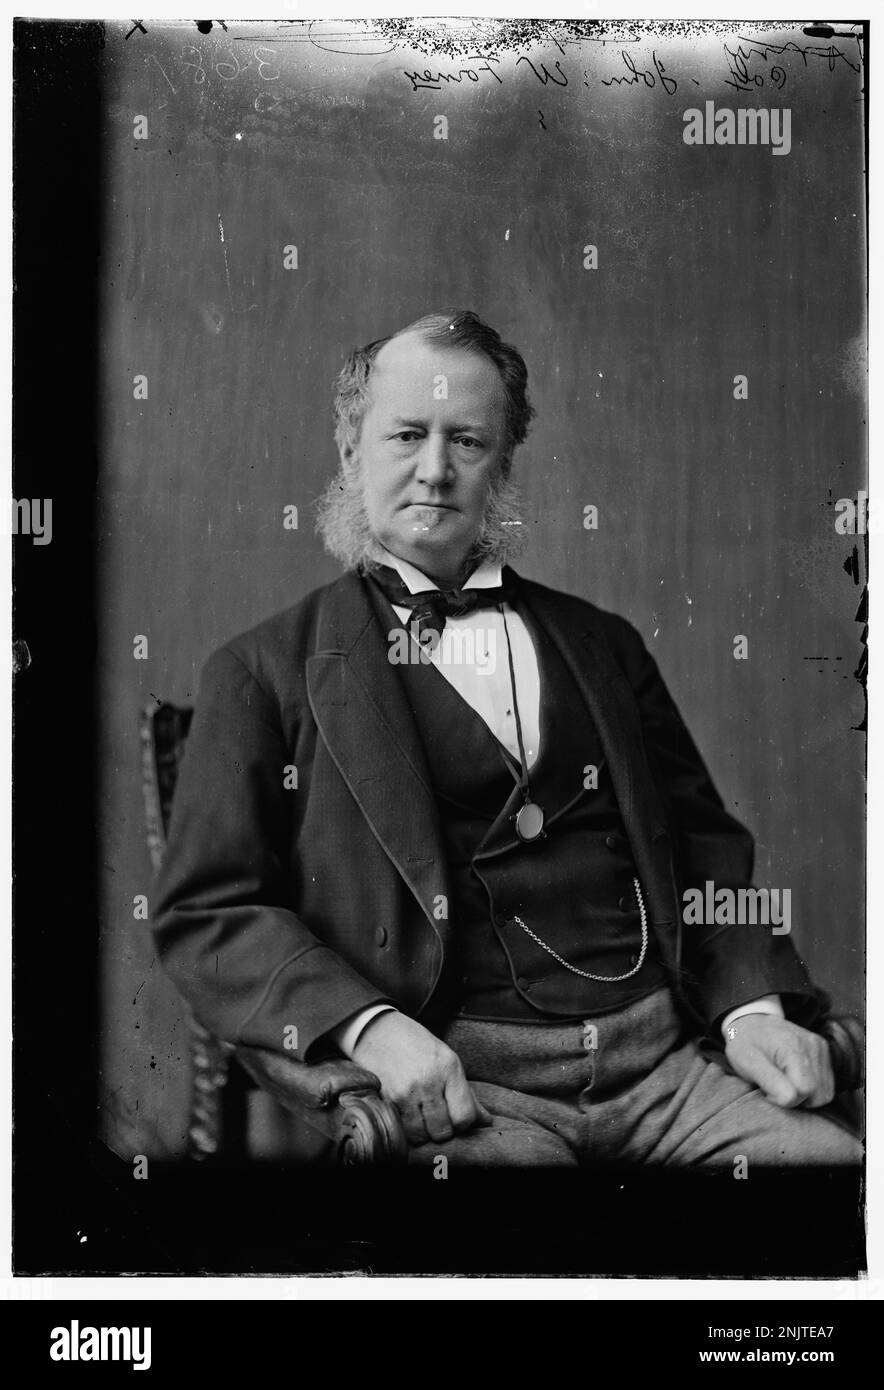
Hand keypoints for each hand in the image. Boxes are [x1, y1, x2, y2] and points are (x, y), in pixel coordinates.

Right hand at [351, 1011, 492, 1144]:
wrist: (377, 1030)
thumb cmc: (416, 1044)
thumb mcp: (447, 1060)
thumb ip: (466, 1093)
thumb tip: (486, 1121)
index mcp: (449, 1068)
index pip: (465, 1116)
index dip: (463, 1124)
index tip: (457, 1118)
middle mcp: (428, 1081)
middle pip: (443, 1131)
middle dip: (442, 1130)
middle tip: (438, 1118)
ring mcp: (405, 1092)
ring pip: (421, 1136)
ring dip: (423, 1132)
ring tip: (421, 1117)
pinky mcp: (386, 1099)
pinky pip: (402, 1131)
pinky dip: (406, 1129)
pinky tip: (407, 1114)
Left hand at [724, 1014, 834, 1108]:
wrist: (752, 1022)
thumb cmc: (746, 1044)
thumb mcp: (747, 1062)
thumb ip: (769, 1080)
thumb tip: (790, 1099)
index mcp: (792, 1046)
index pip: (804, 1089)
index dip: (786, 1099)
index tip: (768, 1090)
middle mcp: (812, 1045)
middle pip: (818, 1095)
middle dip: (798, 1099)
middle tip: (776, 1087)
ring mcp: (820, 1047)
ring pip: (825, 1093)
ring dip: (806, 1095)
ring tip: (784, 1081)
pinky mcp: (824, 1051)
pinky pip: (827, 1085)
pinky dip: (812, 1089)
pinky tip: (794, 1078)